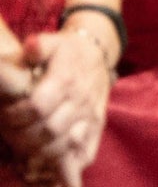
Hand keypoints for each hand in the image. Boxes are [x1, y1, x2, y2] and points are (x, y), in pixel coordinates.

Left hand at [5, 26, 113, 184]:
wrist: (96, 52)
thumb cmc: (67, 50)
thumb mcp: (51, 42)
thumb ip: (39, 46)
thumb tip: (31, 46)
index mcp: (66, 79)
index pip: (38, 106)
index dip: (17, 115)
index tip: (5, 113)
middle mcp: (80, 99)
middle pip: (50, 129)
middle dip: (24, 135)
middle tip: (10, 133)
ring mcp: (90, 114)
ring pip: (66, 143)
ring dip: (42, 151)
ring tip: (26, 148)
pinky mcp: (97, 125)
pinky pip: (86, 151)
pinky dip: (70, 162)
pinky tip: (55, 167)